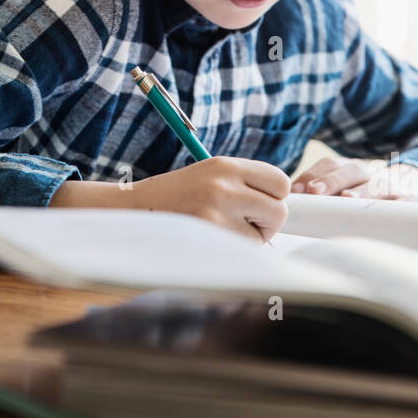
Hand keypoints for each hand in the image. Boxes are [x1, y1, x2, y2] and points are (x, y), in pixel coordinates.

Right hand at [53, 156, 289, 240]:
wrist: (131, 213)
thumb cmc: (175, 199)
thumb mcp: (209, 176)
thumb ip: (244, 184)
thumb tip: (285, 203)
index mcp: (225, 165)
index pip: (280, 181)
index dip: (274, 196)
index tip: (258, 204)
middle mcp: (224, 186)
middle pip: (279, 209)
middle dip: (266, 221)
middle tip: (241, 223)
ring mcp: (217, 214)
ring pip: (264, 235)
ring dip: (249, 239)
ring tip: (219, 231)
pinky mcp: (210, 239)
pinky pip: (243, 252)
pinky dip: (233, 252)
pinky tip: (210, 242)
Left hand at [291, 156, 417, 201]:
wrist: (417, 189)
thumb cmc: (371, 196)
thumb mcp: (349, 190)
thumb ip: (322, 195)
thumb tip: (292, 205)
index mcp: (351, 169)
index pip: (329, 165)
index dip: (312, 175)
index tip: (296, 190)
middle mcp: (370, 173)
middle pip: (350, 171)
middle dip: (331, 180)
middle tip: (315, 191)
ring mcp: (392, 186)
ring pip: (377, 184)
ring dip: (362, 190)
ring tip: (348, 198)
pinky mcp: (411, 201)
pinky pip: (404, 202)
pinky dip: (395, 205)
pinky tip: (386, 212)